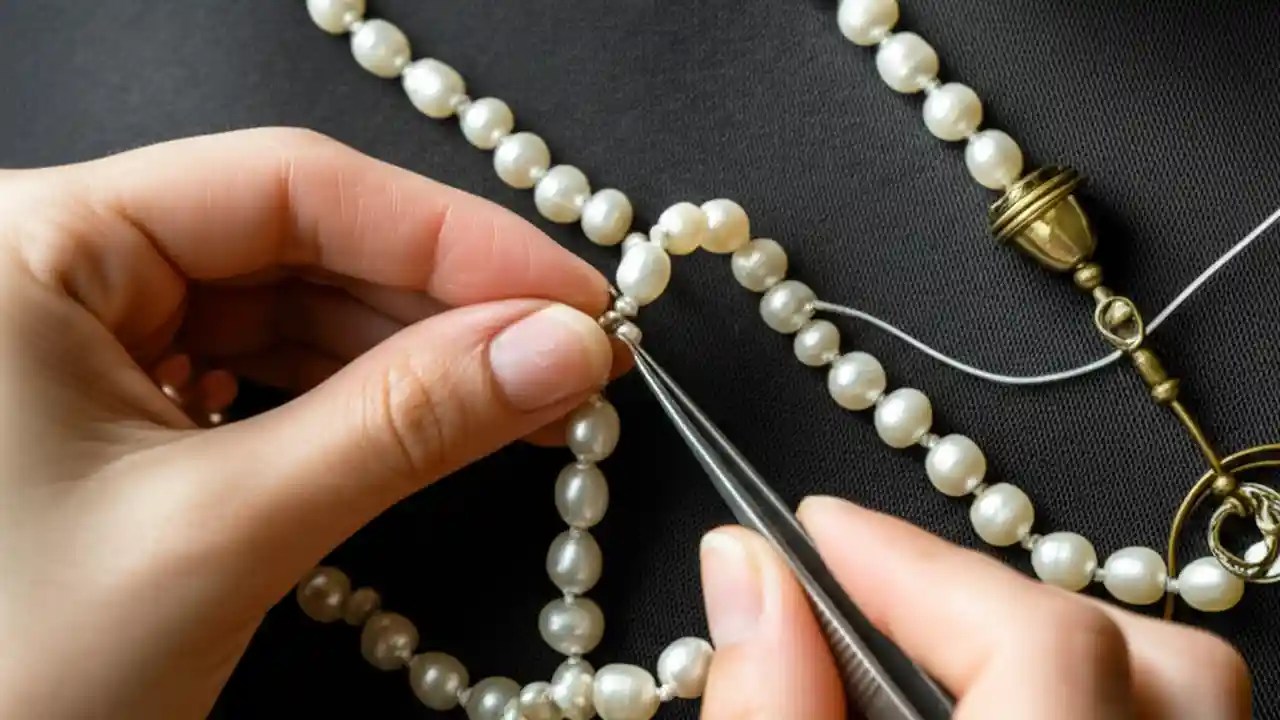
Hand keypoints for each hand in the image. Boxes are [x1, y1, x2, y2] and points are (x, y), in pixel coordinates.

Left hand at [0, 128, 617, 717]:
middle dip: (444, 304)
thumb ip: (404, 424)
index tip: (572, 293)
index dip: (453, 235)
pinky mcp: (111, 401)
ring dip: (414, 355)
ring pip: (287, 306)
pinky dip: (358, 398)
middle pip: (295, 241)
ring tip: (527, 398)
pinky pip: (260, 370)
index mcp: (30, 244)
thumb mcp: (223, 531)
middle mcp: (49, 266)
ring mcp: (77, 333)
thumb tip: (560, 349)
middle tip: (569, 354)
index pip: (286, 186)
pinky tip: (440, 420)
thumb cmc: (6, 674)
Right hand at [698, 496, 1251, 718]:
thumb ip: (768, 713)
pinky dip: (1086, 704)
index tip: (816, 534)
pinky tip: (992, 713)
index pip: (1043, 645)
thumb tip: (743, 571)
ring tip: (931, 667)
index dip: (916, 566)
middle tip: (878, 604)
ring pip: (1183, 697)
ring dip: (1054, 652)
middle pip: (1155, 659)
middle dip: (1000, 605)